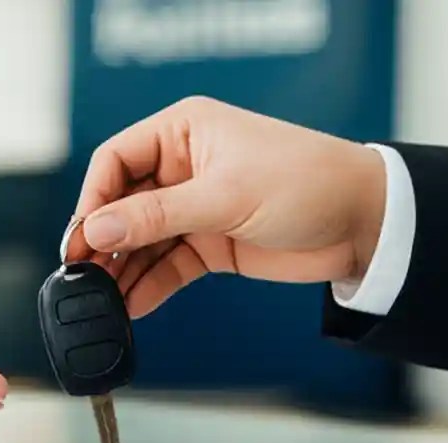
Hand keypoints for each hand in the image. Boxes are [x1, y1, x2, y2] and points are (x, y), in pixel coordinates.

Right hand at [64, 96, 387, 317]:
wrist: (366, 223)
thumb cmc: (307, 183)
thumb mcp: (225, 196)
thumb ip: (156, 216)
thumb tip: (96, 232)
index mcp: (183, 131)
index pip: (115, 161)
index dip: (92, 200)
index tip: (80, 239)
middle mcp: (182, 167)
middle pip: (121, 205)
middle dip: (102, 242)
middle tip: (82, 277)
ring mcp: (195, 208)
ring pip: (141, 241)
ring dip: (121, 270)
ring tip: (101, 301)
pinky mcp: (210, 245)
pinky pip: (166, 266)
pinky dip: (147, 286)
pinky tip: (130, 307)